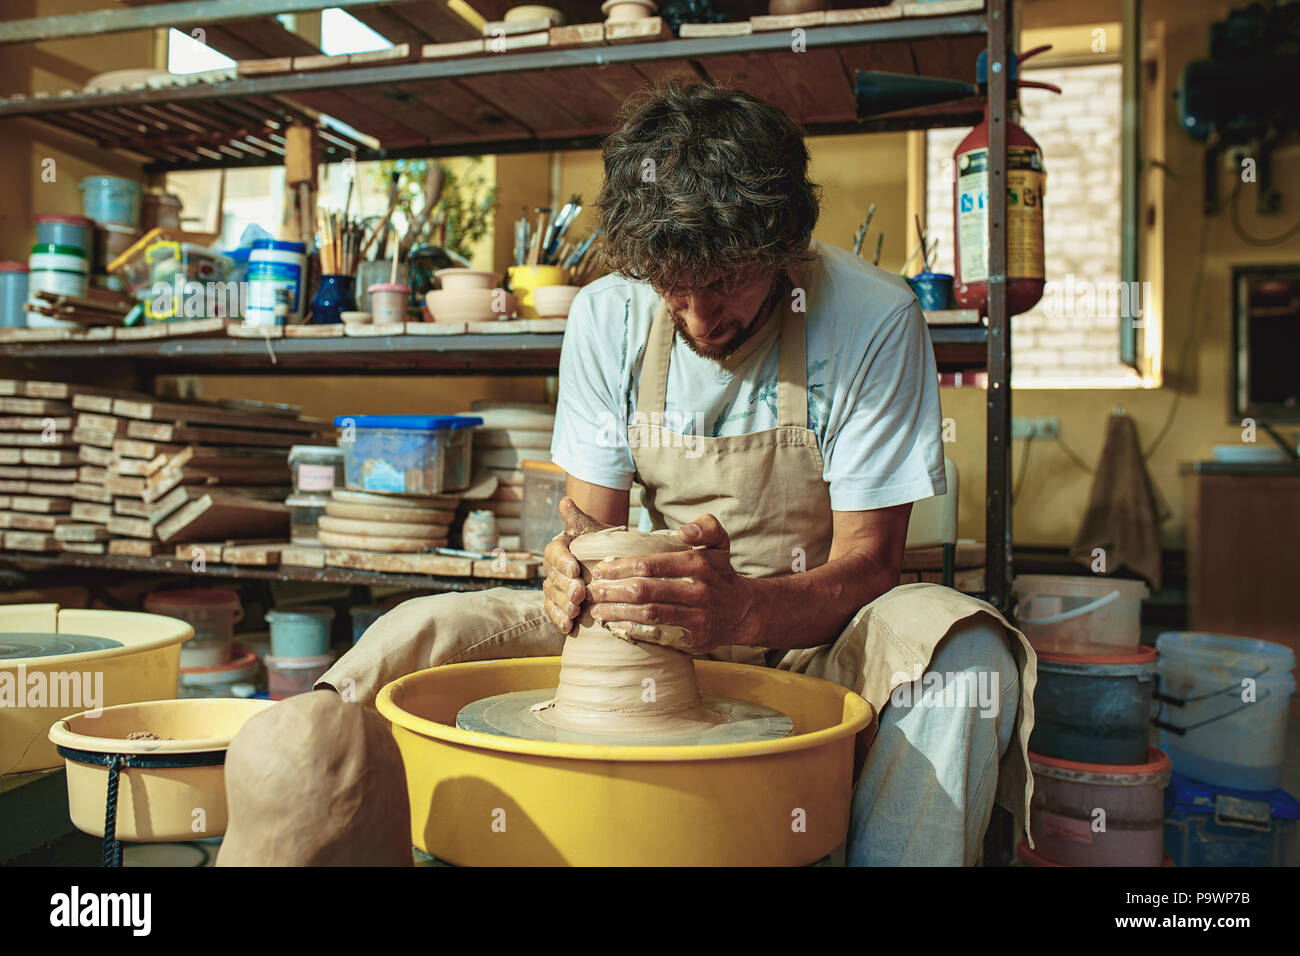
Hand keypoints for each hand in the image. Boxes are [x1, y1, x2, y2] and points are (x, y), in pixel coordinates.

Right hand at [542, 497, 612, 633]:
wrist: (610, 561)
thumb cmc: (602, 543)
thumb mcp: (594, 530)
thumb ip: (578, 520)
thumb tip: (565, 501)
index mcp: (559, 547)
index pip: (554, 552)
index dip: (562, 562)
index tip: (574, 569)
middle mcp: (553, 567)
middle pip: (553, 577)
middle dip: (565, 587)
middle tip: (579, 594)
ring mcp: (555, 586)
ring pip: (553, 596)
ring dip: (563, 604)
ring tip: (575, 611)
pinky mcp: (559, 603)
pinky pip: (554, 612)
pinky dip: (560, 620)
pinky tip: (568, 627)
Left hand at [584, 514, 753, 653]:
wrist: (744, 611)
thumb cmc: (721, 573)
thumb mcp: (721, 544)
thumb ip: (707, 526)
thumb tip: (684, 530)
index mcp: (699, 564)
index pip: (651, 565)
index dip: (622, 567)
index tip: (600, 569)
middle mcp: (698, 591)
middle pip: (645, 591)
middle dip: (613, 591)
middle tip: (592, 592)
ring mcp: (697, 617)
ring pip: (649, 614)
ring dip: (618, 613)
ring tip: (598, 610)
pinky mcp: (695, 639)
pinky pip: (660, 636)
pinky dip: (635, 631)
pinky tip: (618, 627)